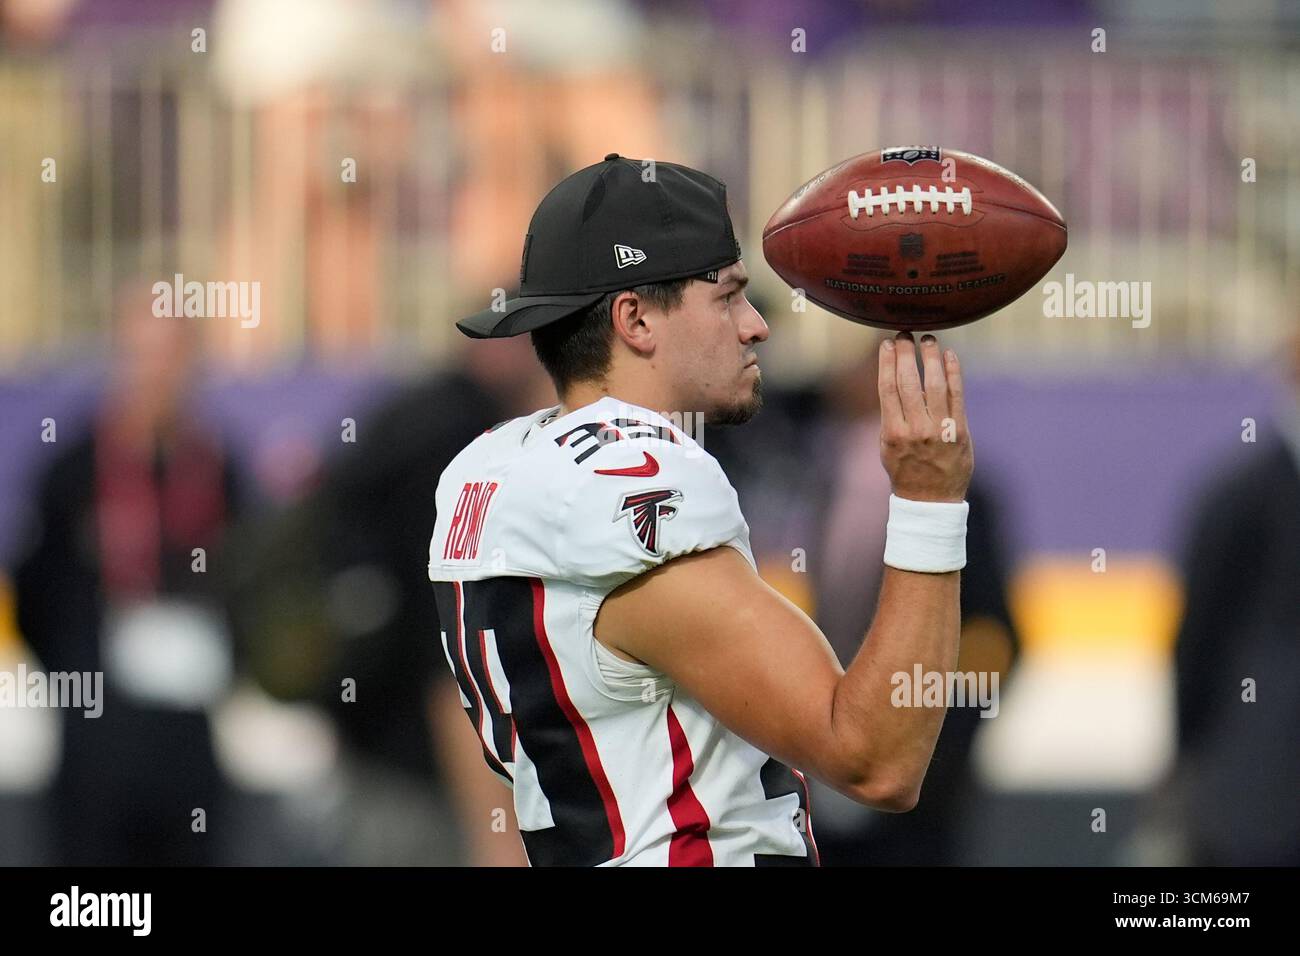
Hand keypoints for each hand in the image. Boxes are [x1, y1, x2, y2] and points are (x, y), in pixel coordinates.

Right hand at [876, 332, 973, 502]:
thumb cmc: (905, 469)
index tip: (887, 343)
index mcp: (892, 432)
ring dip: (931, 357)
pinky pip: (957, 395)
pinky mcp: (959, 431)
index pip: (887, 388)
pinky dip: (953, 373)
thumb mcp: (887, 445)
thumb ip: (890, 415)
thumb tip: (892, 378)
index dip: (887, 362)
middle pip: (909, 381)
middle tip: (905, 335)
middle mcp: (915, 429)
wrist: (930, 499)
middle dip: (906, 354)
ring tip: (928, 339)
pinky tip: (950, 356)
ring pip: (934, 384)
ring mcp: (938, 430)